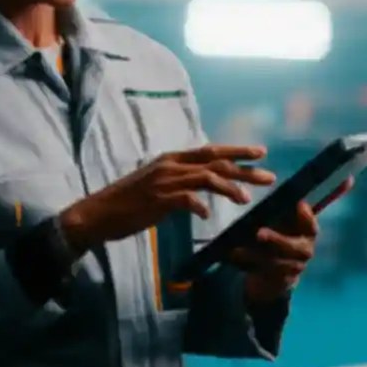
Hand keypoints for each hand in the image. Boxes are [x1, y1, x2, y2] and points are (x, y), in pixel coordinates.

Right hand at [59, 145, 275, 252]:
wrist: (97, 214)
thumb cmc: (128, 202)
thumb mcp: (158, 184)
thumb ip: (181, 182)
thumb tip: (203, 190)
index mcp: (172, 159)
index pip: (211, 150)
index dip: (237, 151)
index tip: (260, 153)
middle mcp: (171, 165)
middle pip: (216, 162)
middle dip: (244, 169)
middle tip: (268, 177)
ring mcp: (164, 181)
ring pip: (207, 178)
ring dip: (229, 188)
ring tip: (246, 200)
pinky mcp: (158, 200)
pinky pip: (188, 200)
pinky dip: (201, 206)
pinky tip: (207, 216)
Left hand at [236, 178, 353, 302]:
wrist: (277, 272)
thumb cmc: (282, 234)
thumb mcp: (287, 218)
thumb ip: (292, 201)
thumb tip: (319, 176)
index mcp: (308, 231)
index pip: (312, 224)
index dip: (307, 216)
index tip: (299, 205)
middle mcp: (305, 250)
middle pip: (295, 247)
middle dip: (278, 240)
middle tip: (259, 233)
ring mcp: (293, 268)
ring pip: (275, 263)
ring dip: (256, 256)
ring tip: (237, 249)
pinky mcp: (278, 280)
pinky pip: (261, 273)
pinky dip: (245, 266)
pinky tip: (230, 258)